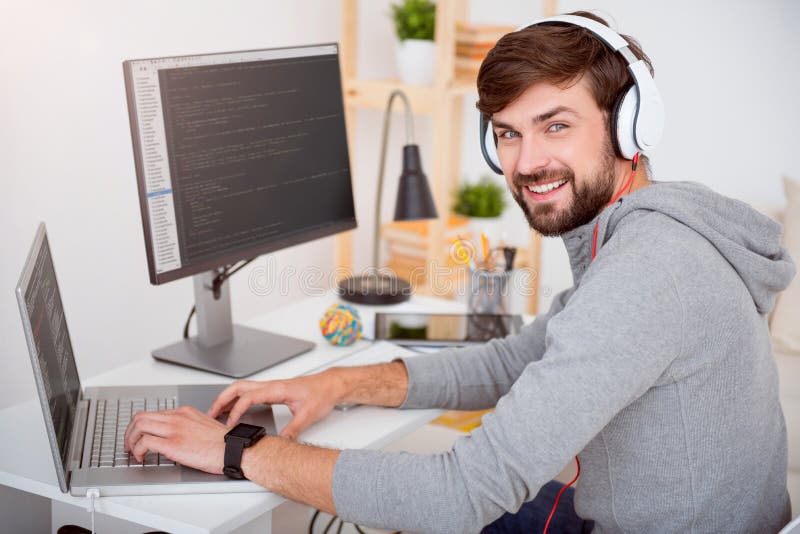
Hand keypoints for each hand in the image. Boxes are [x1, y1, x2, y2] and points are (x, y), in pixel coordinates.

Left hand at [123, 406, 227, 473]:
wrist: (233, 448)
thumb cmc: (223, 442)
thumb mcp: (204, 425)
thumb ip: (188, 426)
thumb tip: (177, 436)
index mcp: (185, 412)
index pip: (154, 413)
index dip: (141, 426)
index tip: (139, 436)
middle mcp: (177, 417)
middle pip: (141, 417)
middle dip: (130, 432)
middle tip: (130, 444)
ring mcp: (174, 429)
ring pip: (139, 426)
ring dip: (130, 440)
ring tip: (132, 451)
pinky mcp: (173, 444)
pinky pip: (145, 442)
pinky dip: (137, 450)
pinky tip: (141, 458)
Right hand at [208, 372, 341, 439]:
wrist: (330, 385)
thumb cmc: (321, 394)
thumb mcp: (308, 415)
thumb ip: (293, 429)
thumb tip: (280, 442)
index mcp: (277, 389)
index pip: (249, 397)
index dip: (236, 410)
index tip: (230, 424)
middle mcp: (271, 386)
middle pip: (238, 387)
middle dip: (222, 399)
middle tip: (210, 413)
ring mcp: (271, 387)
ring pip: (242, 388)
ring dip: (227, 398)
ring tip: (216, 412)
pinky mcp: (273, 391)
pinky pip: (249, 392)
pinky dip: (237, 399)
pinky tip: (235, 409)